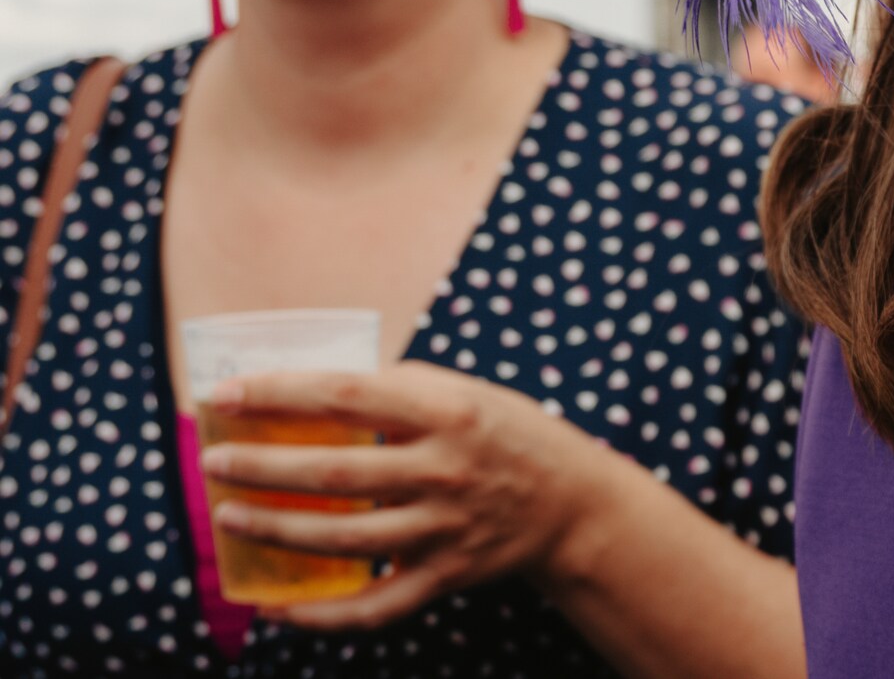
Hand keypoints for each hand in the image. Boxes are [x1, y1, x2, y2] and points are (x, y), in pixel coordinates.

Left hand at [200, 360, 615, 629]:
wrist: (573, 501)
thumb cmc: (507, 434)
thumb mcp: (465, 394)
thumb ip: (399, 391)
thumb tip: (314, 387)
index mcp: (448, 411)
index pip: (346, 396)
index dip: (279, 394)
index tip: (224, 396)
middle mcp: (446, 469)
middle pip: (335, 473)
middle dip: (261, 468)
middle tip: (212, 462)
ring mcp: (446, 527)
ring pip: (344, 538)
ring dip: (275, 530)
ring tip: (228, 516)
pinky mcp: (446, 575)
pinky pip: (374, 605)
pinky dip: (320, 615)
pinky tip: (275, 606)